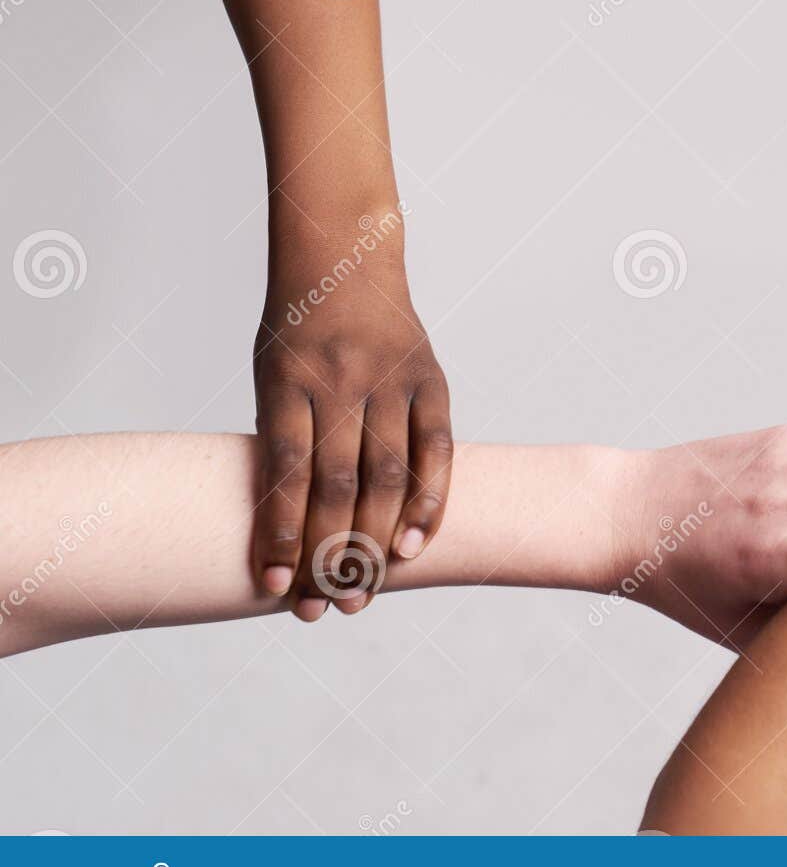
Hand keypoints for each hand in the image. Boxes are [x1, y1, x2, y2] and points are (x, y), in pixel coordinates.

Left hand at [254, 227, 451, 620]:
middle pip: (339, 484)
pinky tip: (413, 545)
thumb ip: (283, 441)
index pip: (286, 472)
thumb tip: (291, 533)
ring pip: (389, 475)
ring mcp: (391, 379)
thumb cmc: (298, 329)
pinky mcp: (430, 380)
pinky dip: (429, 501)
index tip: (276, 591)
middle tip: (326, 607)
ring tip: (365, 591)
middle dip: (332, 554)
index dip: (282, 536)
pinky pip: (436, 449)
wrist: (347, 258)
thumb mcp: (270, 374)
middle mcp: (342, 381)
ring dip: (378, 542)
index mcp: (289, 381)